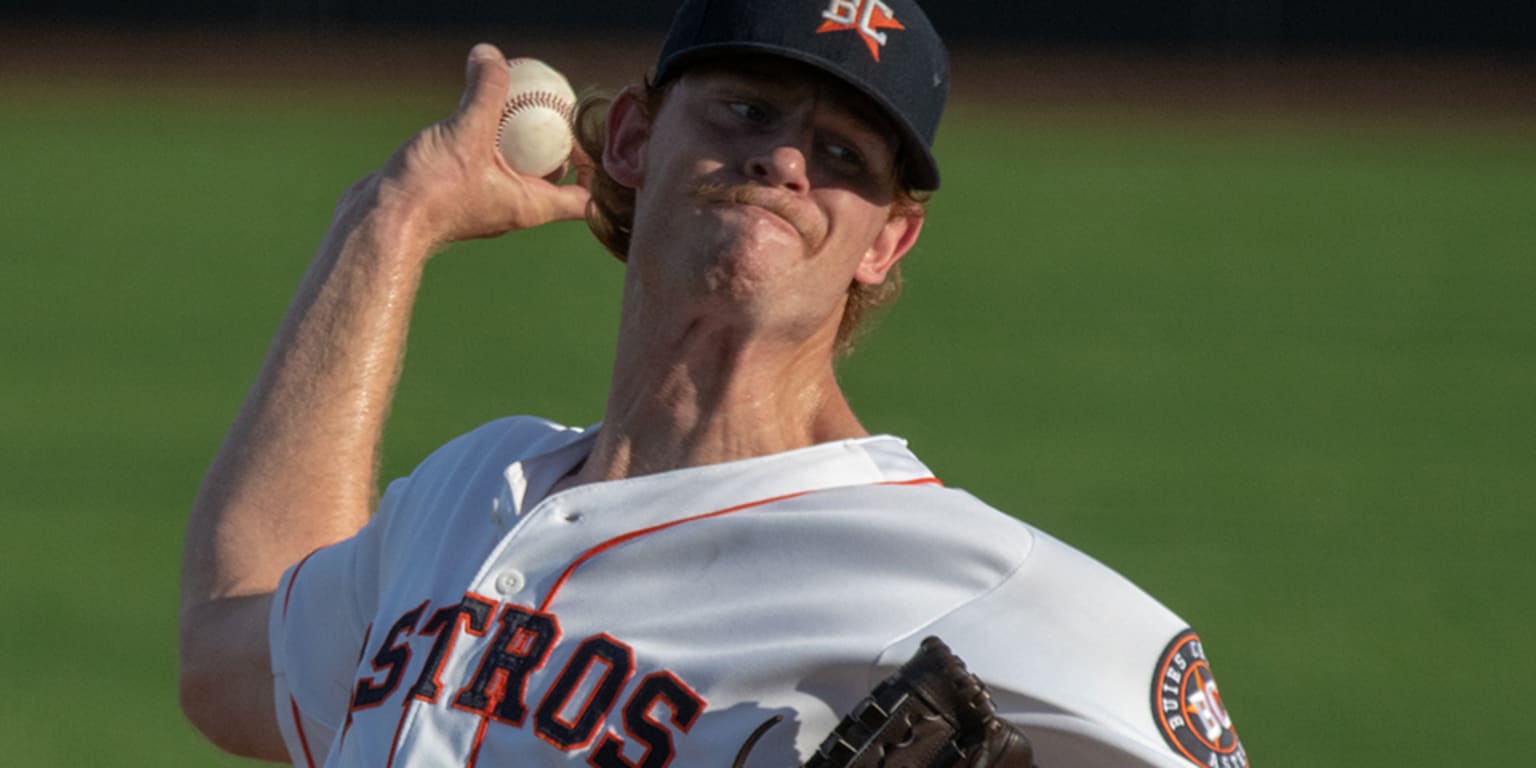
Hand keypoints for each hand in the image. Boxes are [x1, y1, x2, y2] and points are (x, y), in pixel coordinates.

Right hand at [354, 43, 591, 250]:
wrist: (379, 223)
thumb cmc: (430, 192)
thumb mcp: (467, 131)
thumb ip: (485, 91)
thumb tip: (491, 55)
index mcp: (529, 205)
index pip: (582, 199)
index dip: (595, 173)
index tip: (588, 140)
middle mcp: (511, 208)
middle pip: (550, 178)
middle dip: (554, 144)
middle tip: (551, 107)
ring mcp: (483, 203)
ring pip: (511, 168)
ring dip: (515, 139)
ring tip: (510, 102)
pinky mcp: (455, 194)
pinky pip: (480, 164)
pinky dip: (482, 141)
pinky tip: (467, 114)